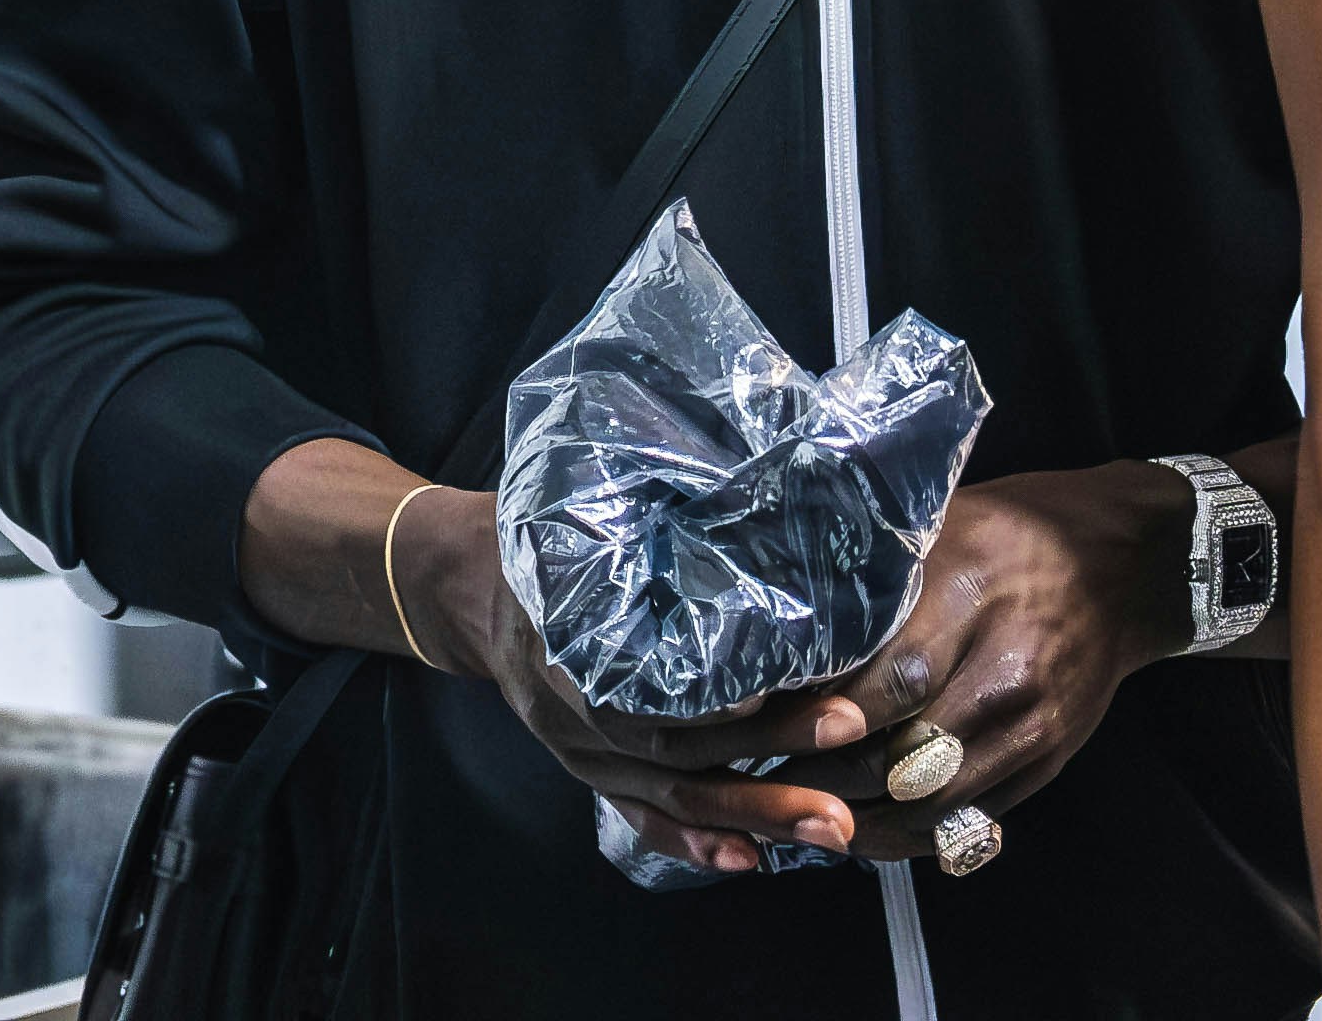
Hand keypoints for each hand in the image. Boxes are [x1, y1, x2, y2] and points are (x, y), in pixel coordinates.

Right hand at [391, 488, 880, 866]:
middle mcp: (575, 716)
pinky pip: (646, 819)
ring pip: (676, 797)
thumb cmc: (542, 534)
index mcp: (568, 645)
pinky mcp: (597, 773)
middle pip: (679, 754)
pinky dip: (698, 843)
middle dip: (770, 756)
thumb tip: (732, 464)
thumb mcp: (573, 507)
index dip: (712, 701)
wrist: (472, 588)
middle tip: (849, 735)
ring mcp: (584, 755)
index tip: (784, 688)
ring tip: (833, 823)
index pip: (647, 692)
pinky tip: (753, 857)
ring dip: (758, 813)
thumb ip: (639, 509)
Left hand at [492, 467, 1190, 880]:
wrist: (1123, 566)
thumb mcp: (941, 529)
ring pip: (925, 803)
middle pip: (897, 754)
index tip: (751, 729)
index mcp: (972, 595)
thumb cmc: (1013, 535)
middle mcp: (1004, 669)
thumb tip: (774, 612)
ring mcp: (1030, 725)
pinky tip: (853, 828)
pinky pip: (964, 824)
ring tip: (787, 814)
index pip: (885, 681)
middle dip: (816, 779)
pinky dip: (902, 836)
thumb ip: (871, 579)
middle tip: (749, 782)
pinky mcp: (1043, 763)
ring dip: (851, 819)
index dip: (814, 720)